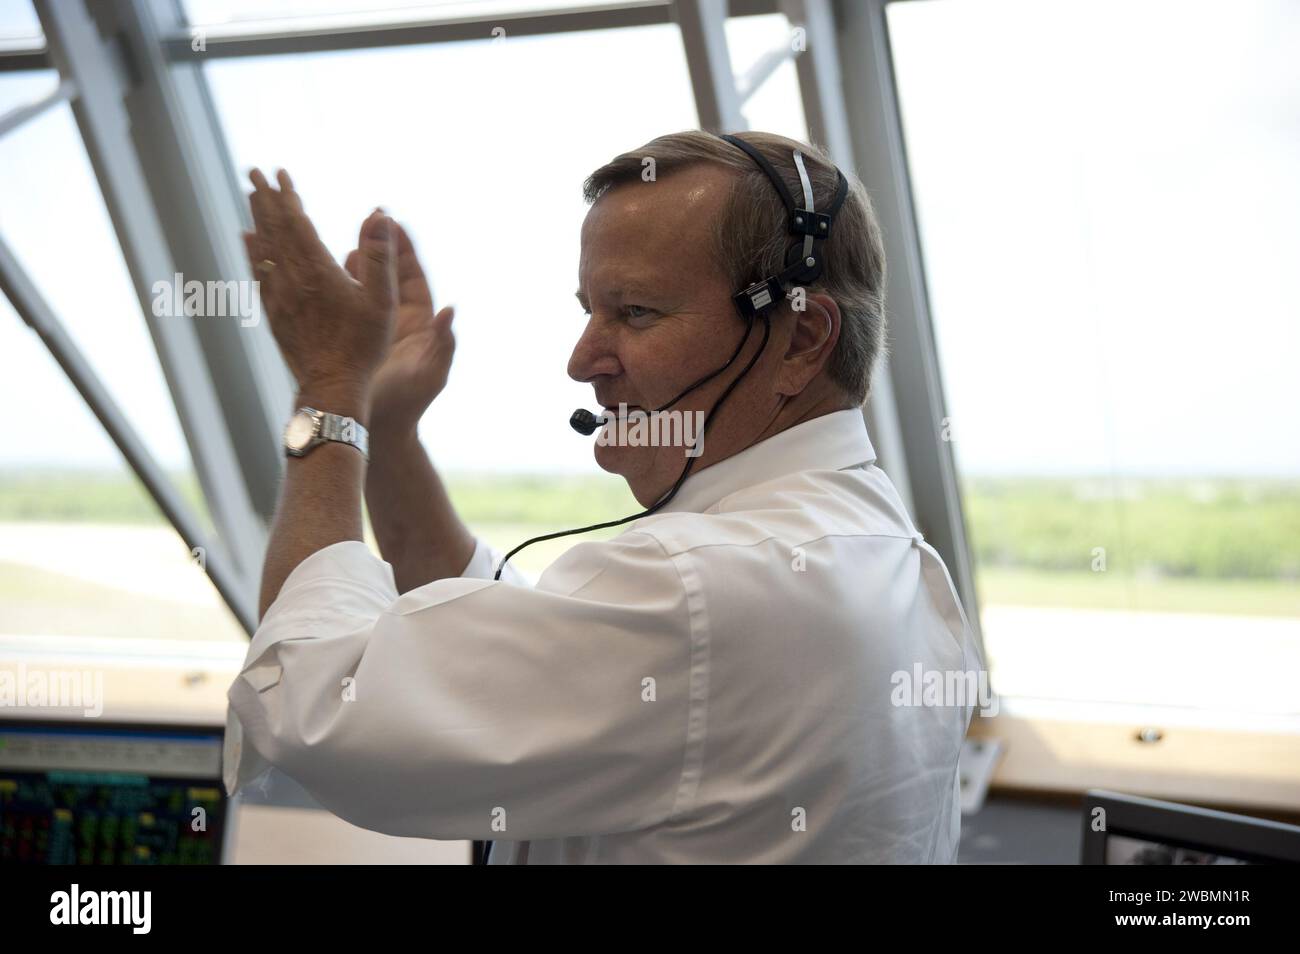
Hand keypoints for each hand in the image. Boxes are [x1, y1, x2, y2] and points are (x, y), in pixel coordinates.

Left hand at [243, 169, 396, 407]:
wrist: (332, 387)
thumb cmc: (362, 346)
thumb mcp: (382, 300)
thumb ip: (378, 255)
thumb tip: (381, 215)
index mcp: (318, 271)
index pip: (296, 222)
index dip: (287, 196)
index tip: (279, 172)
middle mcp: (293, 279)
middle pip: (273, 230)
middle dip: (263, 198)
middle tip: (253, 172)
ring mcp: (279, 297)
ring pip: (263, 249)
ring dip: (256, 219)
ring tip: (251, 197)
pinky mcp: (275, 315)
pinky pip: (258, 275)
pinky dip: (252, 253)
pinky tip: (248, 241)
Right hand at [346, 215, 455, 441]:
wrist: (378, 430)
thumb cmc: (407, 406)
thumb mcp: (430, 376)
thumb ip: (443, 344)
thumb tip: (450, 311)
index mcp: (417, 322)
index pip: (412, 275)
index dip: (403, 248)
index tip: (394, 221)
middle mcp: (393, 318)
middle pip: (384, 271)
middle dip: (375, 243)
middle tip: (364, 215)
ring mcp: (368, 324)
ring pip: (357, 282)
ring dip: (347, 256)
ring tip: (336, 231)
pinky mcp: (346, 333)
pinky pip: (337, 302)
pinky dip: (326, 283)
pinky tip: (308, 265)